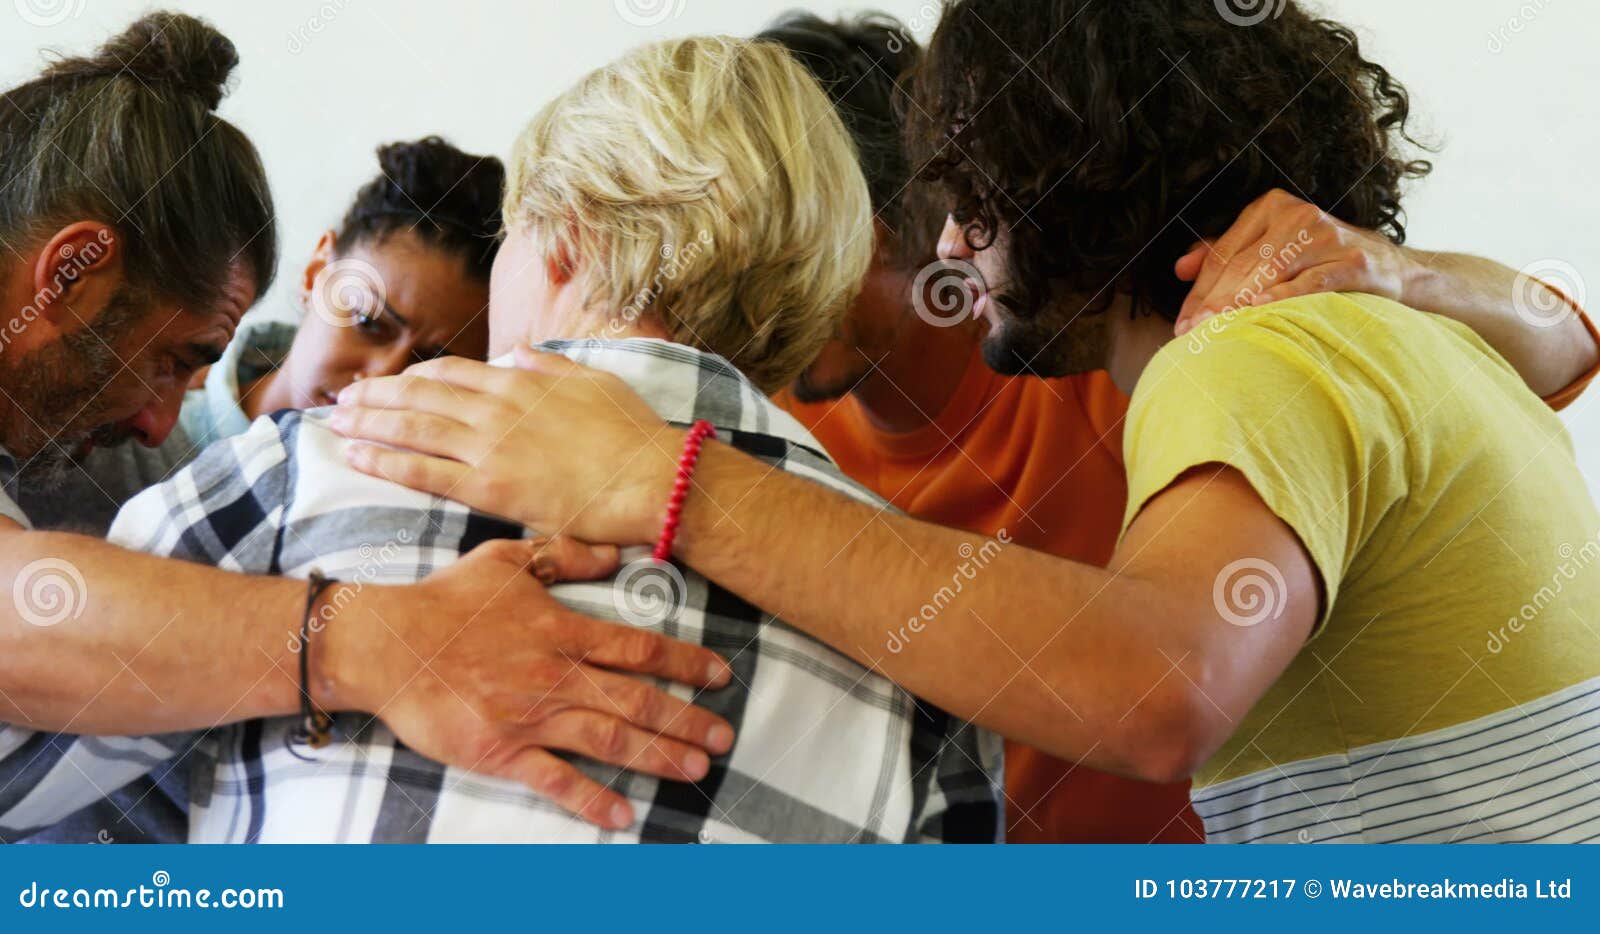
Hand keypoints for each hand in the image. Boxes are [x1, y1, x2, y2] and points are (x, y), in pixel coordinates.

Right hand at [327, 536, 734, 828]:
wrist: (386, 645)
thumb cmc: (445, 601)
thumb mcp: (507, 560)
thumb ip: (565, 554)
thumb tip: (617, 551)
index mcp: (560, 630)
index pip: (637, 649)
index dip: (683, 662)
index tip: (719, 674)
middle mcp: (554, 675)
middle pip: (635, 700)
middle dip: (686, 718)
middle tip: (725, 736)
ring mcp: (529, 716)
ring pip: (607, 738)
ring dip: (657, 755)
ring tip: (696, 768)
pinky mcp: (500, 751)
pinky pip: (554, 780)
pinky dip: (590, 799)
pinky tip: (622, 815)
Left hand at [330, 347, 680, 544]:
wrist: (649, 477)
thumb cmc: (630, 434)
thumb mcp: (593, 381)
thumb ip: (550, 365)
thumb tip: (517, 354)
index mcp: (521, 381)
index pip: (451, 372)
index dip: (414, 377)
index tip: (391, 382)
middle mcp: (497, 408)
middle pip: (419, 395)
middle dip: (376, 395)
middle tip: (344, 399)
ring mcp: (489, 447)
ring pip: (412, 428)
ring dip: (368, 423)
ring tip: (337, 423)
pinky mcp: (489, 487)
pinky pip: (424, 472)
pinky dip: (385, 462)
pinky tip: (357, 458)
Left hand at [1173, 188, 1414, 334]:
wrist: (1387, 266)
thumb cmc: (1317, 260)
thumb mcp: (1271, 248)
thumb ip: (1227, 254)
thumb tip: (1180, 269)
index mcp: (1271, 207)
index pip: (1224, 253)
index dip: (1200, 290)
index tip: (1183, 323)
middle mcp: (1297, 214)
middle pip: (1243, 264)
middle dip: (1213, 302)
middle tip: (1192, 333)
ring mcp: (1327, 236)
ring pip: (1271, 271)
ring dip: (1239, 303)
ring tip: (1215, 329)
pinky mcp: (1352, 261)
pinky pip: (1311, 281)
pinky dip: (1284, 296)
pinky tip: (1260, 309)